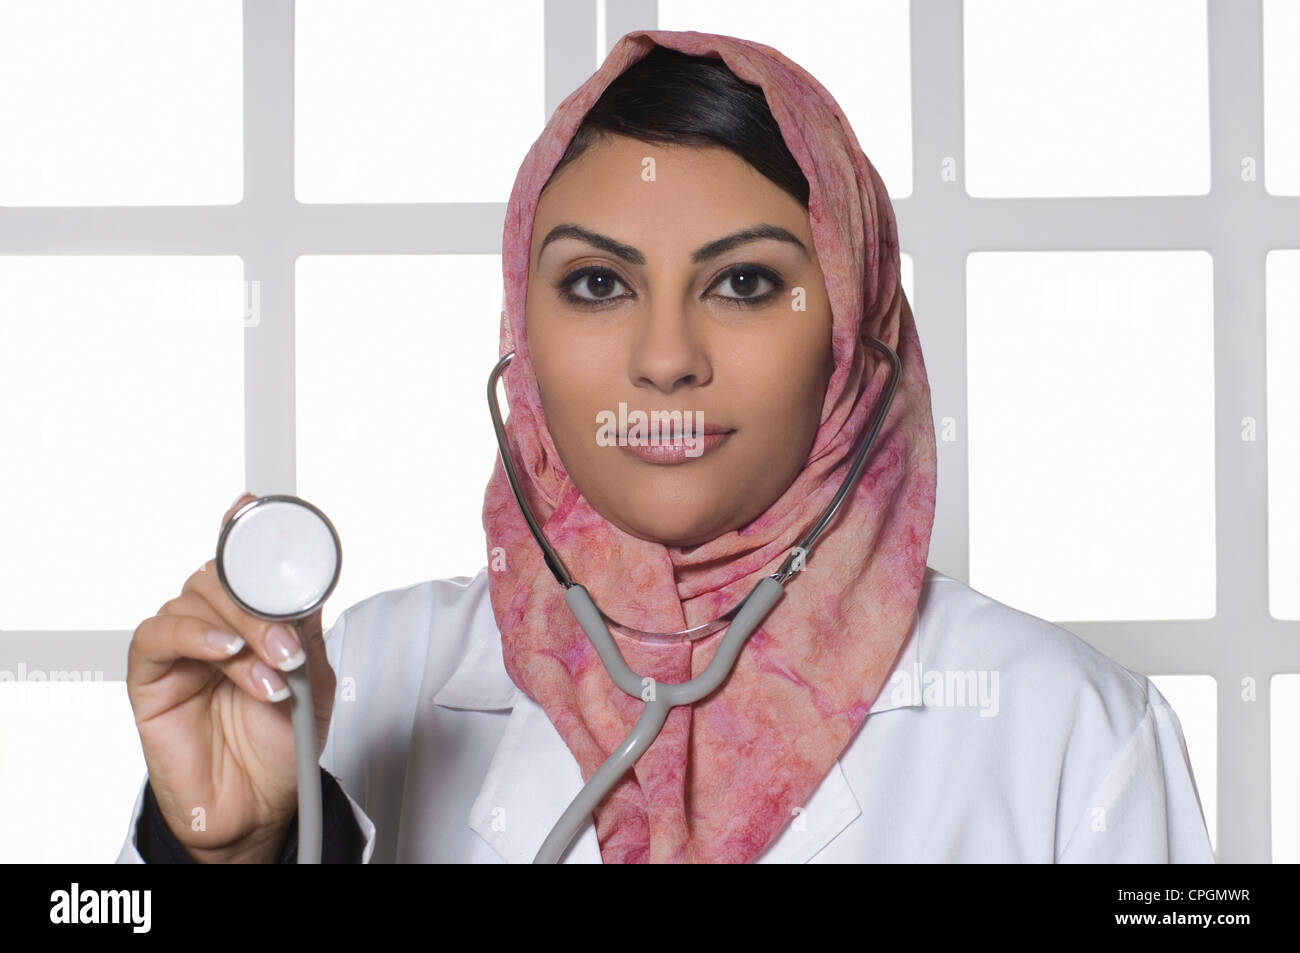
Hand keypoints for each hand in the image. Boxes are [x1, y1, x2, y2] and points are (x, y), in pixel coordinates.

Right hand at [126, 493, 337, 861]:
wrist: (261, 803)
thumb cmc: (284, 740)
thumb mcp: (313, 676)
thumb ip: (301, 625)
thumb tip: (303, 579)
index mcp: (254, 615)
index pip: (242, 561)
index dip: (244, 529)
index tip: (253, 505)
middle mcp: (215, 623)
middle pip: (219, 574)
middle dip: (258, 603)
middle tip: (287, 646)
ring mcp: (182, 646)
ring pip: (194, 601)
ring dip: (241, 632)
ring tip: (272, 674)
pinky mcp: (151, 675)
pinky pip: (158, 635)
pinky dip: (194, 637)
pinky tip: (224, 656)